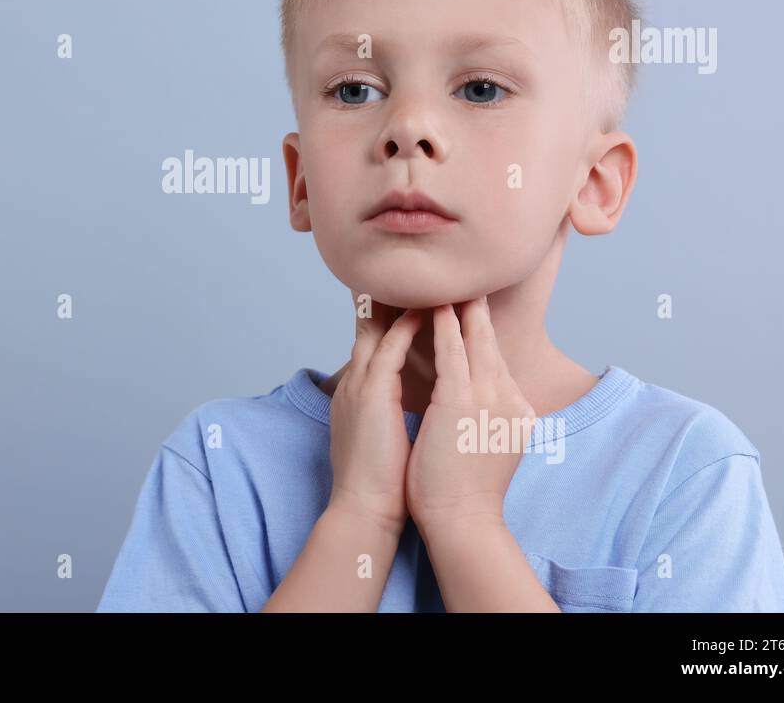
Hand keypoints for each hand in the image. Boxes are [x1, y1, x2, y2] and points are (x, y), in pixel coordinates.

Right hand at [327, 302, 424, 539]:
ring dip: (401, 304)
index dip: (388, 318)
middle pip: (369, 326)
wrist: (365, 511)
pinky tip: (427, 311)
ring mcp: (360, 385)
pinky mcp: (371, 394)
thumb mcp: (385, 438)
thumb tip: (414, 406)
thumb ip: (393, 415)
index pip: (374, 343)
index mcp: (359, 394)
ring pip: (378, 329)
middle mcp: (355, 383)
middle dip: (388, 300)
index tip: (407, 296)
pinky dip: (408, 327)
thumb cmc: (382, 484)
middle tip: (409, 273)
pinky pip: (391, 347)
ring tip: (424, 280)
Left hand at [405, 297, 536, 539]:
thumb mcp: (488, 447)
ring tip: (452, 282)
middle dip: (479, 311)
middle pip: (493, 344)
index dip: (484, 334)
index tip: (475, 308)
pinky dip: (445, 325)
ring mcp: (488, 399)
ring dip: (462, 308)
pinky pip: (453, 351)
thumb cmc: (464, 492)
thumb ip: (489, 420)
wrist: (462, 521)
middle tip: (471, 280)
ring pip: (475, 340)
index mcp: (516, 411)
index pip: (498, 362)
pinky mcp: (462, 401)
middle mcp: (510, 400)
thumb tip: (479, 408)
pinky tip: (436, 306)